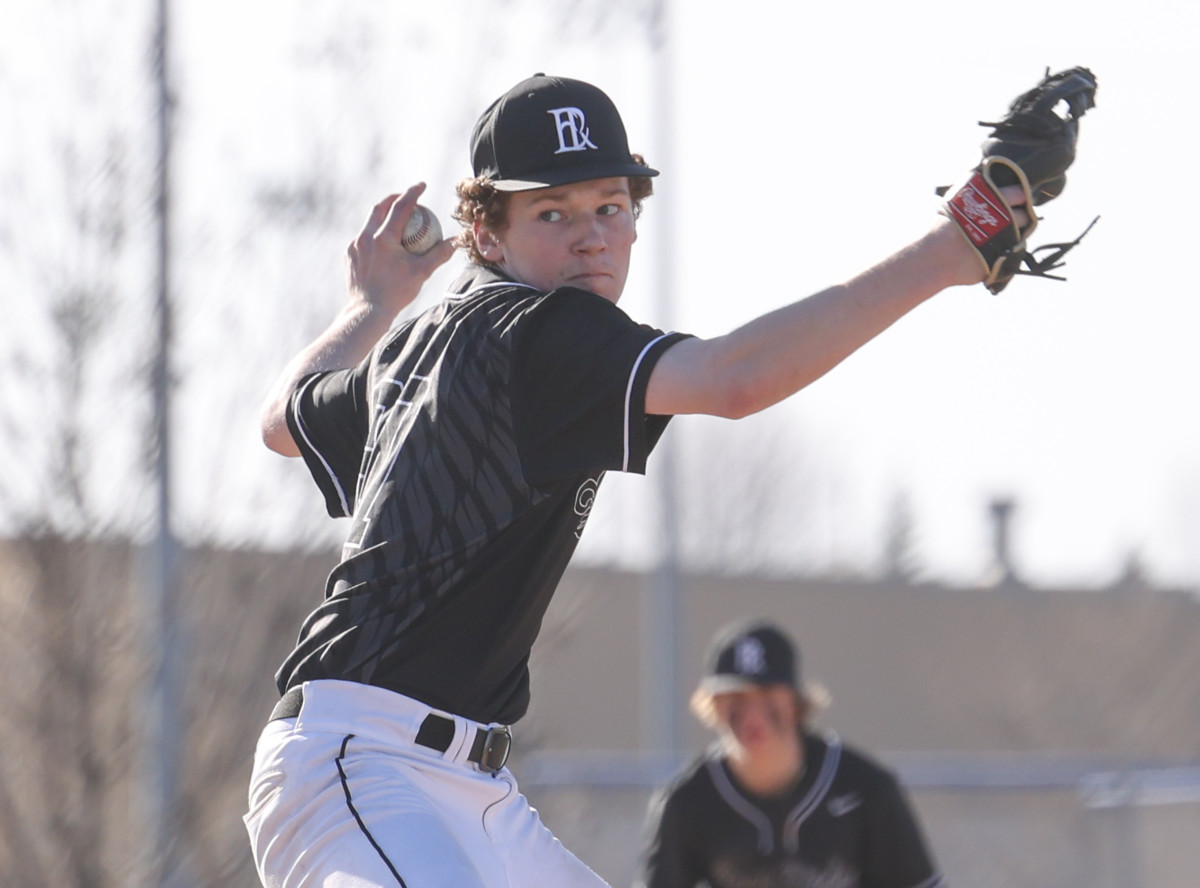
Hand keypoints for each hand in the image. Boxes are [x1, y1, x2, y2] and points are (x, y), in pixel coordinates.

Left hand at [346, 183, 454, 315]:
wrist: (368, 311)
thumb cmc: (397, 293)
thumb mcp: (422, 273)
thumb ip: (439, 254)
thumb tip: (456, 241)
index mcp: (384, 238)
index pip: (400, 207)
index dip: (412, 193)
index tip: (421, 186)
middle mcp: (366, 237)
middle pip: (380, 207)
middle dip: (394, 198)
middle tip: (406, 197)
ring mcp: (355, 246)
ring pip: (369, 221)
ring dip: (383, 214)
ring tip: (395, 216)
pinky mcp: (350, 255)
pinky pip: (363, 237)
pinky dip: (375, 232)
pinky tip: (384, 240)